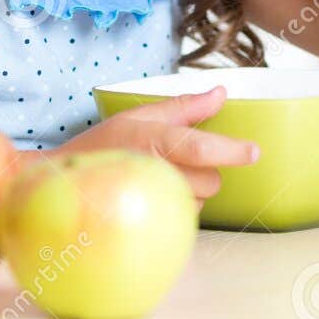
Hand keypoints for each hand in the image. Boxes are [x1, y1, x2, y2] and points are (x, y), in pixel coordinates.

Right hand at [56, 86, 257, 202]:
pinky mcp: (152, 225)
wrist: (65, 183)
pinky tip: (157, 196)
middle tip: (179, 162)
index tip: (253, 152)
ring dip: (192, 191)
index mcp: (155, 141)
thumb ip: (185, 107)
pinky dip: (179, 207)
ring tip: (161, 178)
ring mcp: (153, 202)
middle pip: (211, 182)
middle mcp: (157, 172)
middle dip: (206, 172)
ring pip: (201, 203)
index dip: (231, 150)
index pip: (202, 148)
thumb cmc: (104, 145)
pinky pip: (185, 219)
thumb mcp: (141, 115)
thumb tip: (220, 93)